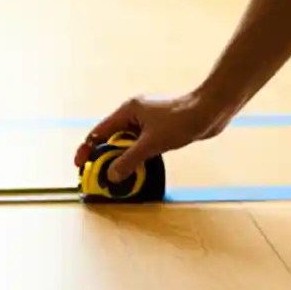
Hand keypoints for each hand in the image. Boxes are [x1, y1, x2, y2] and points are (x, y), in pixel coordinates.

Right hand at [74, 93, 230, 182]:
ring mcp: (146, 122)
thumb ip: (129, 160)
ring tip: (117, 178)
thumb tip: (111, 175)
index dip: (87, 149)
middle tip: (99, 177)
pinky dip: (135, 158)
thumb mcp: (152, 144)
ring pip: (126, 143)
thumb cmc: (181, 121)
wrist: (210, 111)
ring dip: (121, 159)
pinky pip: (140, 145)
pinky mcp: (158, 129)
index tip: (80, 165)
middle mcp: (133, 115)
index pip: (98, 132)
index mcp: (127, 112)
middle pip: (111, 139)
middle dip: (104, 158)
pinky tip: (137, 170)